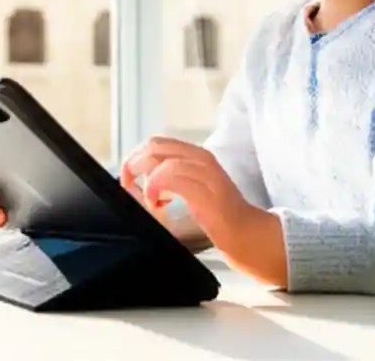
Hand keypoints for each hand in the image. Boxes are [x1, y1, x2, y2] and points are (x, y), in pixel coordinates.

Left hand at [119, 136, 254, 248]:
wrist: (246, 232)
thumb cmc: (215, 214)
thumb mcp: (188, 187)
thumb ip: (165, 180)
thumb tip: (132, 183)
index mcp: (195, 154)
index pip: (155, 142)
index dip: (135, 158)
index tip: (128, 179)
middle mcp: (200, 157)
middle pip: (153, 146)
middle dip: (134, 166)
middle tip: (131, 188)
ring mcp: (204, 171)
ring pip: (159, 159)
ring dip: (144, 180)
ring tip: (150, 200)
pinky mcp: (204, 189)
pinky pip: (168, 177)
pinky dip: (154, 190)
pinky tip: (158, 204)